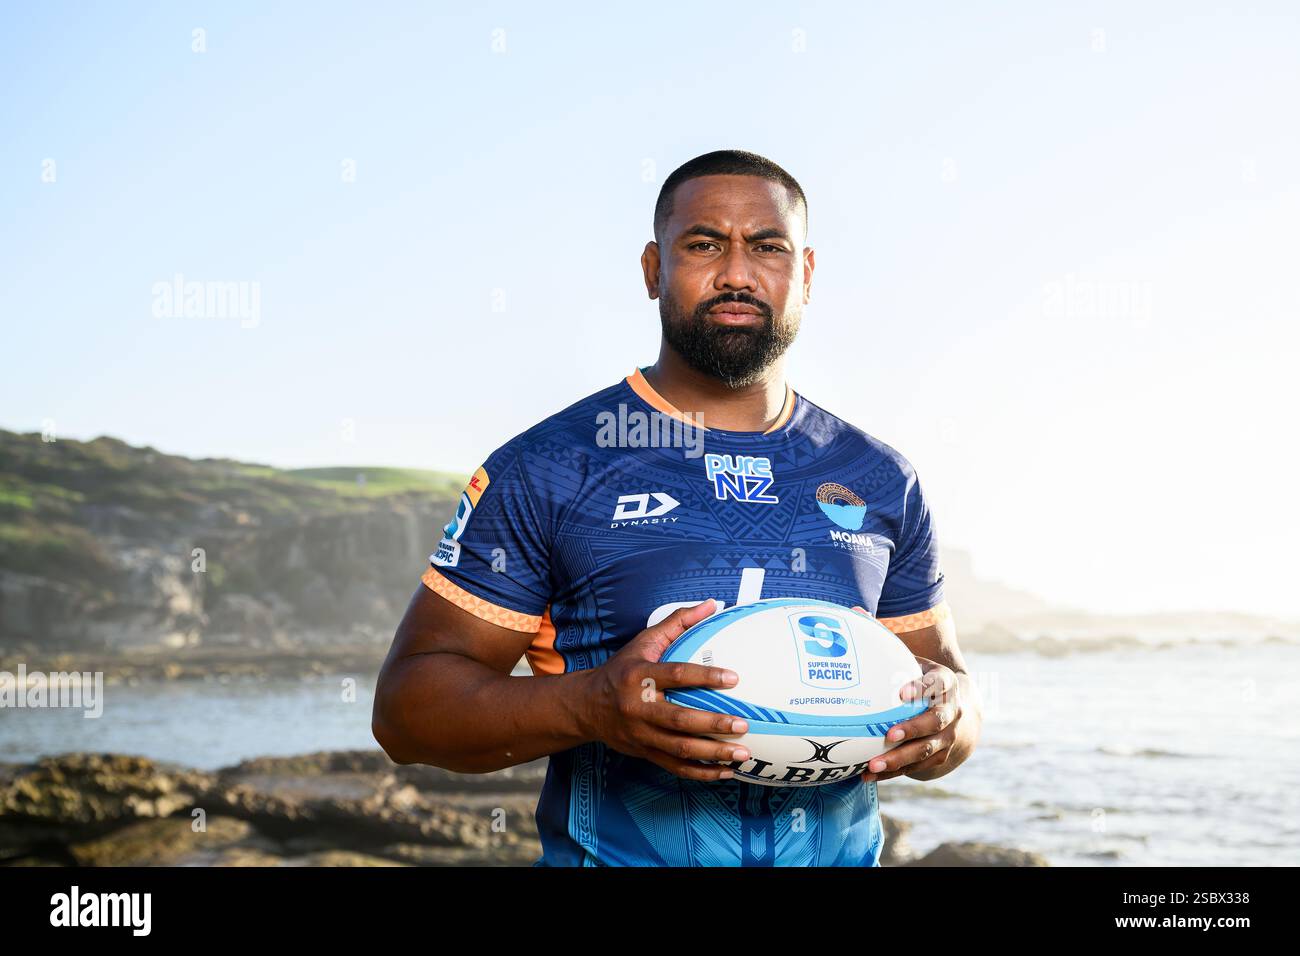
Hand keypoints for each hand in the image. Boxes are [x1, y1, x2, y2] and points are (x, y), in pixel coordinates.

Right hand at [577, 599, 751, 781]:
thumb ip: (677, 622)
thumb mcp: (644, 642)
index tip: (735, 678)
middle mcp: (638, 707)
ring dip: (714, 754)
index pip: (675, 675)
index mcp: (639, 676)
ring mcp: (641, 734)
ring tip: (743, 753)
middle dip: (713, 724)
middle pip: (679, 720)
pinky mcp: (644, 753)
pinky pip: (675, 767)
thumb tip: (712, 604)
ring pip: (679, 748)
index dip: (705, 677)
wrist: (587, 706)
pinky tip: (726, 772)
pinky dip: (702, 772)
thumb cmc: (623, 670)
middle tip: (743, 724)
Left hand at [851, 605, 965, 783]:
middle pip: (936, 722)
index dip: (922, 688)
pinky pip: (916, 768)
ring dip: (900, 759)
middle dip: (913, 729)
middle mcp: (952, 712)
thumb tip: (852, 611)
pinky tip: (866, 775)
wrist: (962, 712)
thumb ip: (886, 639)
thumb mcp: (913, 659)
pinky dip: (893, 773)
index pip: (938, 684)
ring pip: (927, 750)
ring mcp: (948, 738)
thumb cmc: (924, 680)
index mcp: (945, 683)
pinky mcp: (940, 758)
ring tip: (873, 764)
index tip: (901, 693)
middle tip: (888, 734)